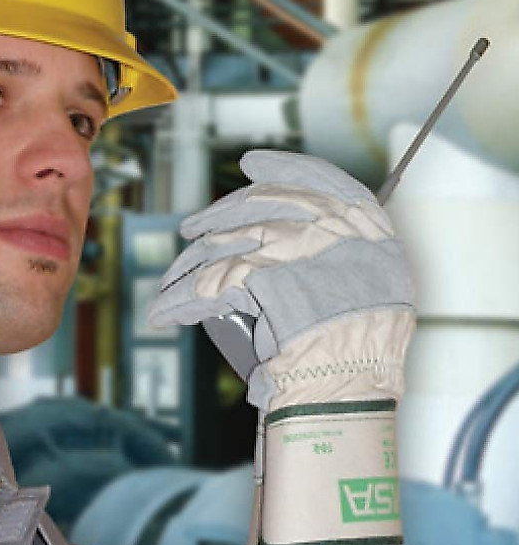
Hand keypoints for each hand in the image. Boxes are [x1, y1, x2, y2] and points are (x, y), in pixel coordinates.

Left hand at [148, 149, 414, 412]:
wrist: (352, 381)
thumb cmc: (365, 350)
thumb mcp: (377, 290)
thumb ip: (344, 257)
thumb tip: (301, 240)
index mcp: (364, 226)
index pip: (319, 178)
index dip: (282, 167)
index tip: (251, 162)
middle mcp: (330, 226)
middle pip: (258, 206)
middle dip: (218, 215)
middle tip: (191, 227)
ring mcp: (293, 247)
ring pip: (225, 244)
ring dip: (191, 264)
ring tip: (172, 279)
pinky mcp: (257, 275)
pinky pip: (207, 285)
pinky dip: (182, 302)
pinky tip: (167, 314)